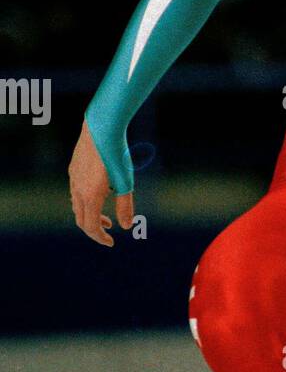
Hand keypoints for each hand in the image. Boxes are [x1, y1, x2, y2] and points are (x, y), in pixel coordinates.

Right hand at [68, 120, 133, 246]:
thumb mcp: (126, 182)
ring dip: (90, 215)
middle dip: (95, 229)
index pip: (91, 226)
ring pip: (77, 205)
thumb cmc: (117, 155)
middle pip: (81, 219)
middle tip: (108, 233)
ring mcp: (73, 178)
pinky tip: (98, 194)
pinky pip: (75, 192)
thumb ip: (125, 206)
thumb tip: (126, 227)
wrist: (101, 128)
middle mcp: (78, 189)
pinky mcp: (73, 169)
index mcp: (91, 196)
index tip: (111, 243)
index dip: (100, 238)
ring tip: (105, 216)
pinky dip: (85, 202)